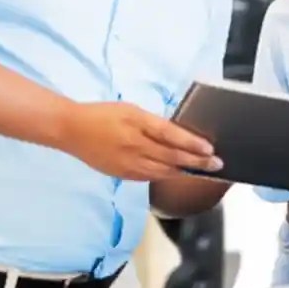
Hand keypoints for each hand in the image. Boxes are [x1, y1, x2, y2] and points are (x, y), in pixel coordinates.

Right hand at [54, 102, 221, 180]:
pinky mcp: (122, 174)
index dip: (192, 144)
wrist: (71, 130)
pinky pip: (150, 177)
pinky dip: (167, 175)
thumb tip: (178, 135)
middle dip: (197, 161)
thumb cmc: (104, 114)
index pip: (171, 135)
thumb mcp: (131, 110)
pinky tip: (178, 174)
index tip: (210, 149)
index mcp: (137, 123)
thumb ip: (154, 123)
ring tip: (202, 171)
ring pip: (163, 171)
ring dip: (185, 172)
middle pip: (171, 156)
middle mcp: (135, 145)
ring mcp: (128, 163)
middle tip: (216, 164)